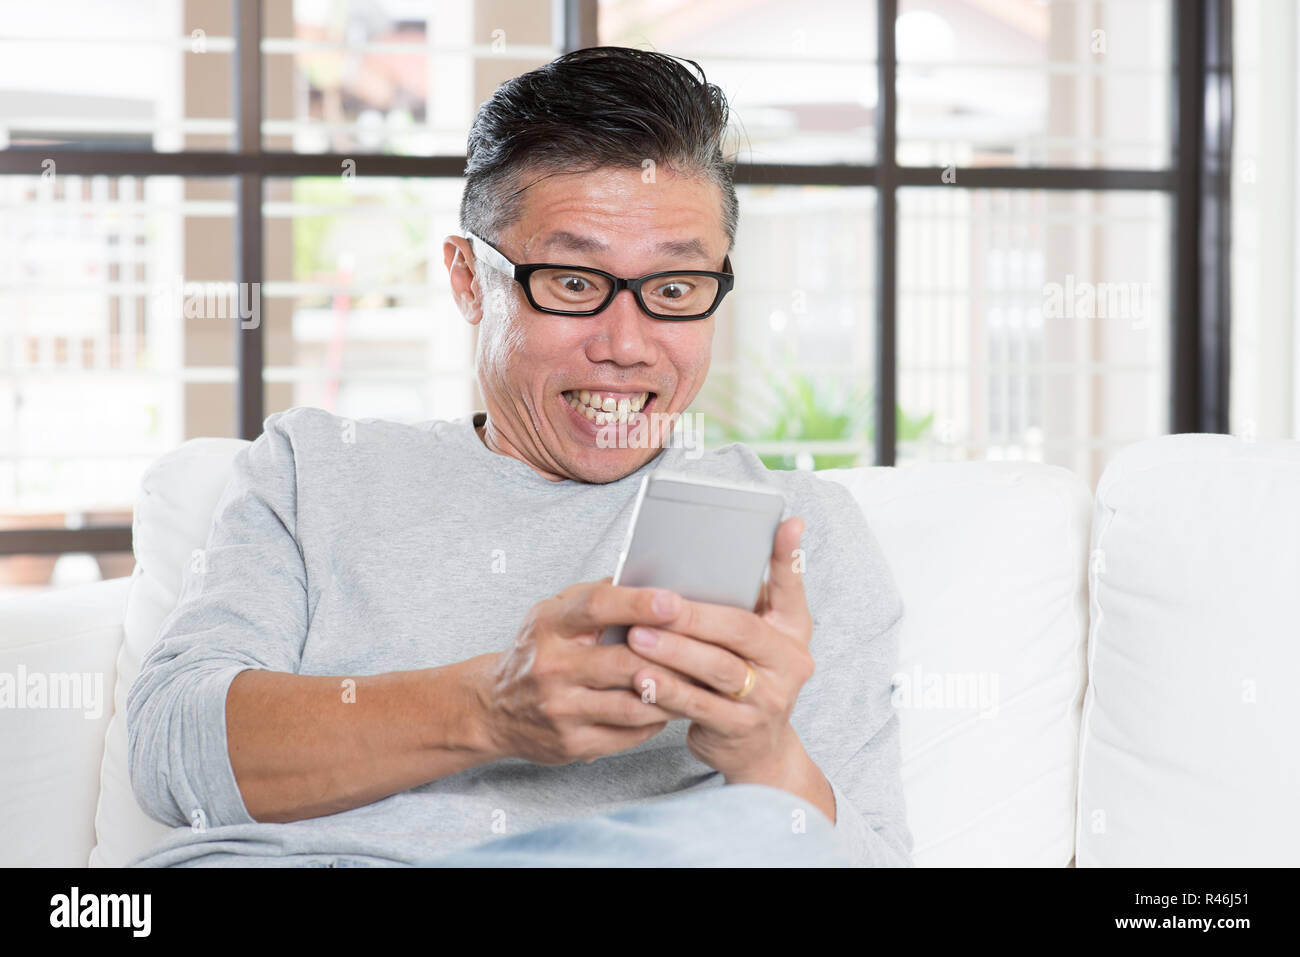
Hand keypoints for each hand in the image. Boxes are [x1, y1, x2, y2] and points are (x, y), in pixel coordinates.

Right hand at [477, 577, 693, 765]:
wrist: (493, 707)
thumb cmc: (537, 651)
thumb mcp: (554, 612)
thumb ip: (596, 595)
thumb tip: (650, 573)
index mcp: (550, 625)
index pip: (596, 608)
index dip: (638, 604)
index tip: (674, 601)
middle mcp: (552, 668)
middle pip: (625, 661)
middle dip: (673, 657)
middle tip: (710, 652)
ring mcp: (561, 709)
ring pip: (634, 703)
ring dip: (674, 694)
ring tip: (702, 683)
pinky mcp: (571, 743)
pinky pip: (629, 734)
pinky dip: (657, 720)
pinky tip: (673, 707)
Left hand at [625, 517, 815, 783]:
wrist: (758, 750)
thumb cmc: (744, 677)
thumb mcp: (753, 640)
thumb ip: (737, 603)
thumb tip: (701, 556)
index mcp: (792, 630)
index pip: (792, 588)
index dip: (788, 556)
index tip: (787, 522)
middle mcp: (790, 662)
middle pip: (739, 630)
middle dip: (693, 616)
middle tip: (654, 603)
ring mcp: (770, 698)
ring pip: (717, 668)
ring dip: (674, 652)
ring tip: (636, 639)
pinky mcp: (742, 728)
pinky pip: (700, 706)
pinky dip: (668, 691)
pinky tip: (641, 679)